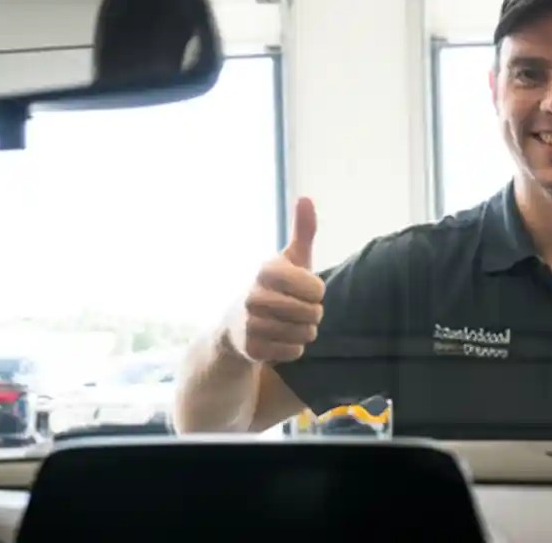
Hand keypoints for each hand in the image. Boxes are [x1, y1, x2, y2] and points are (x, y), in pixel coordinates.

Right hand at [225, 197, 325, 362]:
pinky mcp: (251, 349)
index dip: (316, 291)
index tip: (304, 289)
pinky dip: (292, 348)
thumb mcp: (289, 259)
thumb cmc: (273, 287)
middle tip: (298, 310)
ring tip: (288, 323)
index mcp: (267, 270)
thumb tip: (306, 198)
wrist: (235, 325)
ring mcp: (251, 323)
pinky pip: (294, 351)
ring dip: (304, 331)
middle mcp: (254, 296)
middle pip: (313, 313)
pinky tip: (278, 338)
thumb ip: (303, 231)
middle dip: (312, 314)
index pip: (316, 288)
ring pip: (305, 334)